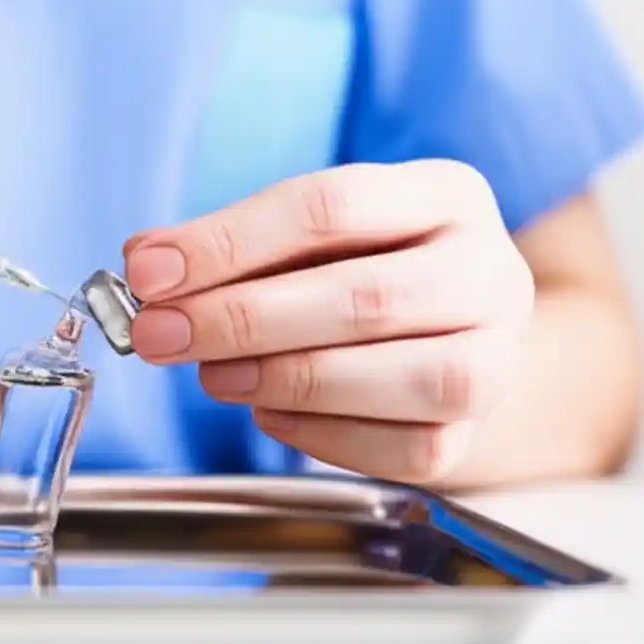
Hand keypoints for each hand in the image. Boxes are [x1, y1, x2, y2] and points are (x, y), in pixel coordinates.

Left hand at [123, 161, 534, 482]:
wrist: (454, 336)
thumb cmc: (366, 272)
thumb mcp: (313, 235)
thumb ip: (235, 244)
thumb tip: (147, 264)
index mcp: (445, 195)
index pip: (331, 206)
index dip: (231, 241)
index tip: (150, 270)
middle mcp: (487, 272)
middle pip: (364, 297)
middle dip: (241, 319)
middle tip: (159, 332)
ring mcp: (495, 357)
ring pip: (401, 377)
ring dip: (283, 378)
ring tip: (211, 374)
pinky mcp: (474, 433)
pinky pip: (403, 449)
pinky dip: (320, 434)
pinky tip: (267, 412)